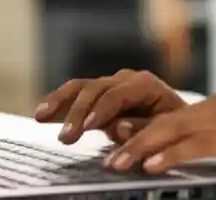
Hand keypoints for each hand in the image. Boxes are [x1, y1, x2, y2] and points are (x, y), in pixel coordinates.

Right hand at [34, 69, 185, 144]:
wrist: (175, 120)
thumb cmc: (172, 125)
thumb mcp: (166, 128)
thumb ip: (143, 127)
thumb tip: (118, 125)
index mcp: (144, 84)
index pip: (118, 94)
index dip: (101, 110)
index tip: (87, 127)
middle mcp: (125, 79)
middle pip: (95, 90)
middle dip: (78, 113)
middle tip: (67, 136)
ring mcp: (110, 84)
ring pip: (80, 87)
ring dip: (60, 102)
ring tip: (42, 117)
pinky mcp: (97, 94)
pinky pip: (74, 93)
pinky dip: (58, 102)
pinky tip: (41, 113)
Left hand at [102, 91, 215, 173]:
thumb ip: (212, 141)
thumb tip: (181, 154)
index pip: (171, 117)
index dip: (142, 131)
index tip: (118, 145)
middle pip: (166, 120)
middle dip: (134, 139)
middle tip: (109, 157)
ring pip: (175, 129)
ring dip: (143, 147)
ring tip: (119, 163)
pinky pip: (198, 144)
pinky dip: (172, 154)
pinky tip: (154, 164)